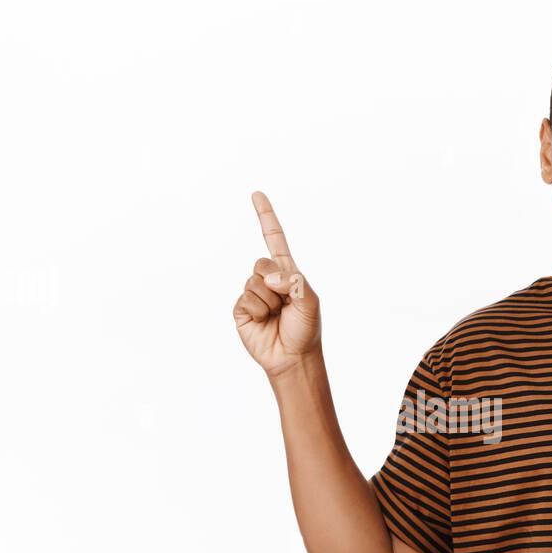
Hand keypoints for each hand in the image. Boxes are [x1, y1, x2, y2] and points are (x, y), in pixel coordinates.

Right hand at [235, 191, 321, 377]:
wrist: (293, 358)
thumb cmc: (305, 329)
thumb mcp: (310, 301)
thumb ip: (294, 282)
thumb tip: (269, 277)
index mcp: (286, 272)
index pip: (274, 239)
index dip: (266, 217)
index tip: (256, 194)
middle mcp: (268, 280)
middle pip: (261, 263)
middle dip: (274, 282)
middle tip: (284, 303)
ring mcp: (253, 294)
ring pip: (253, 283)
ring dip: (268, 301)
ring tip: (276, 316)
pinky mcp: (241, 310)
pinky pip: (245, 300)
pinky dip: (257, 311)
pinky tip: (263, 322)